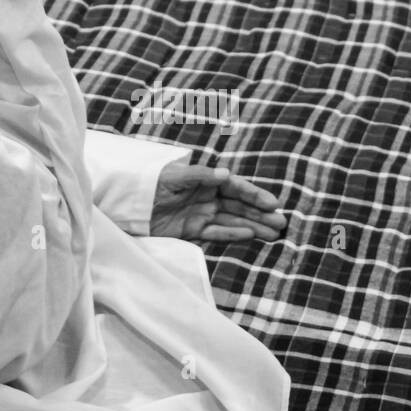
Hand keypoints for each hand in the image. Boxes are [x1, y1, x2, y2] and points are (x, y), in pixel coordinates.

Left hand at [150, 163, 286, 241]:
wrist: (127, 202)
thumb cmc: (150, 182)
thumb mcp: (173, 176)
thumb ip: (199, 176)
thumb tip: (226, 174)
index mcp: (203, 179)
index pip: (235, 187)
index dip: (254, 195)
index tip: (273, 203)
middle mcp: (205, 196)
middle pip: (238, 206)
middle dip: (260, 213)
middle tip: (282, 223)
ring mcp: (200, 213)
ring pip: (232, 220)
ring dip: (253, 225)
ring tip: (275, 234)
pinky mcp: (191, 229)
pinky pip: (216, 232)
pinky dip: (232, 234)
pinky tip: (250, 235)